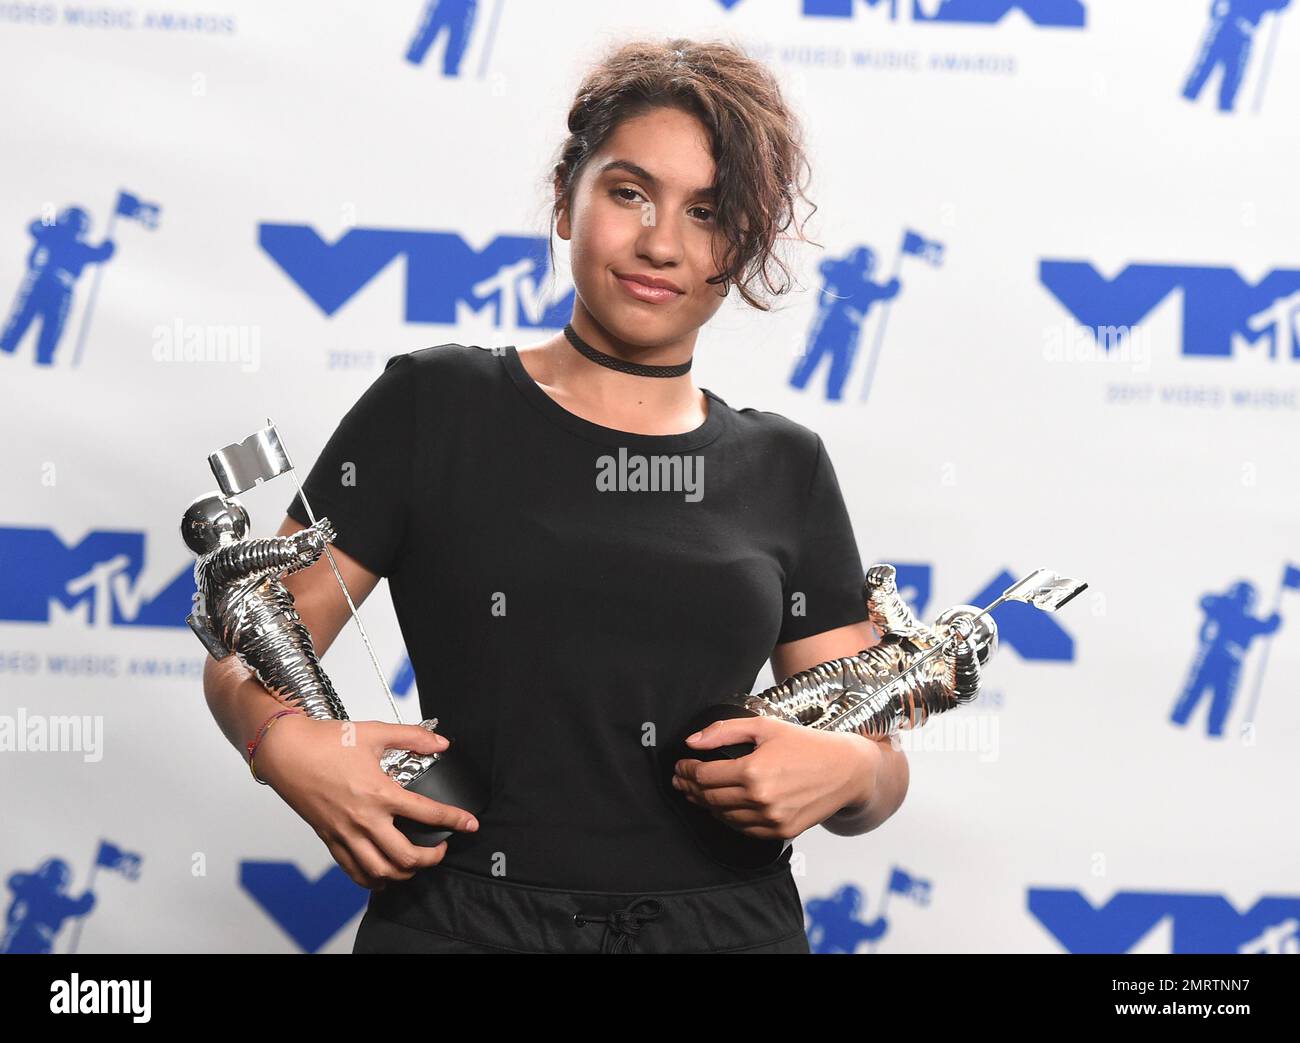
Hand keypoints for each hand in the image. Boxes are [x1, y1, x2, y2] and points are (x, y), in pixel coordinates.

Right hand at [254, 715, 478, 889]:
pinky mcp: (329, 839)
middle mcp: (364, 820)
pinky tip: (384, 875)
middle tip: (442, 849)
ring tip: (415, 863)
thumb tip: (441, 742)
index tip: (470, 825)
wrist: (286, 752)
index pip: (428, 813)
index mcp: (379, 793)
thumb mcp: (375, 732)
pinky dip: (372, 879)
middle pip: (406, 856)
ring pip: (380, 872)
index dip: (455, 820)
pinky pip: (353, 871)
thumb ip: (412, 737)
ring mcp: (345, 833)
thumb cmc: (326, 741)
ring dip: (404, 873)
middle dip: (431, 858)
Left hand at [673, 717, 880, 840]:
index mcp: (753, 771)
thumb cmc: (806, 744)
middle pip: (710, 797)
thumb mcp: (764, 727)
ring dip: (705, 804)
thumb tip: (692, 742)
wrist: (846, 770)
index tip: (680, 765)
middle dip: (690, 787)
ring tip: (696, 793)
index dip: (687, 770)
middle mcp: (760, 799)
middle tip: (681, 780)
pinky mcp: (781, 832)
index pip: (705, 776)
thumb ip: (724, 731)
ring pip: (723, 816)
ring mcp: (771, 819)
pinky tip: (721, 807)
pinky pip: (743, 829)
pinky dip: (727, 818)